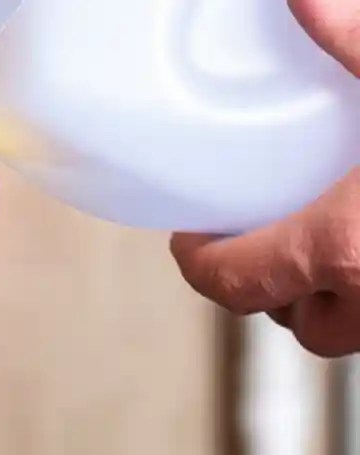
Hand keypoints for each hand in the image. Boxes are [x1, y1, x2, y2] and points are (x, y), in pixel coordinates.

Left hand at [171, 0, 359, 356]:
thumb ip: (354, 43)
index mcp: (343, 246)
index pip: (231, 282)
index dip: (202, 264)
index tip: (192, 241)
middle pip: (290, 319)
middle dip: (270, 286)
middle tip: (266, 239)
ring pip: (343, 329)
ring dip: (326, 297)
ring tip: (327, 247)